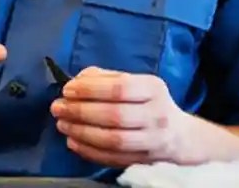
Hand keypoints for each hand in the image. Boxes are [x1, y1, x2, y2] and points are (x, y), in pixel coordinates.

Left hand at [52, 66, 188, 167]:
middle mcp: (157, 115)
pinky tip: (73, 142)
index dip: (90, 89)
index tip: (67, 90)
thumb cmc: (147, 102)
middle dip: (80, 112)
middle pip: (115, 115)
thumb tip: (76, 82)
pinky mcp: (145, 160)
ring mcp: (153, 141)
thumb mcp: (133, 81)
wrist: (180, 135)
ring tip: (63, 125)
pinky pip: (113, 158)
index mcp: (153, 88)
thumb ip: (104, 78)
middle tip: (58, 108)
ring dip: (82, 132)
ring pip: (114, 140)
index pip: (120, 88)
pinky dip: (89, 151)